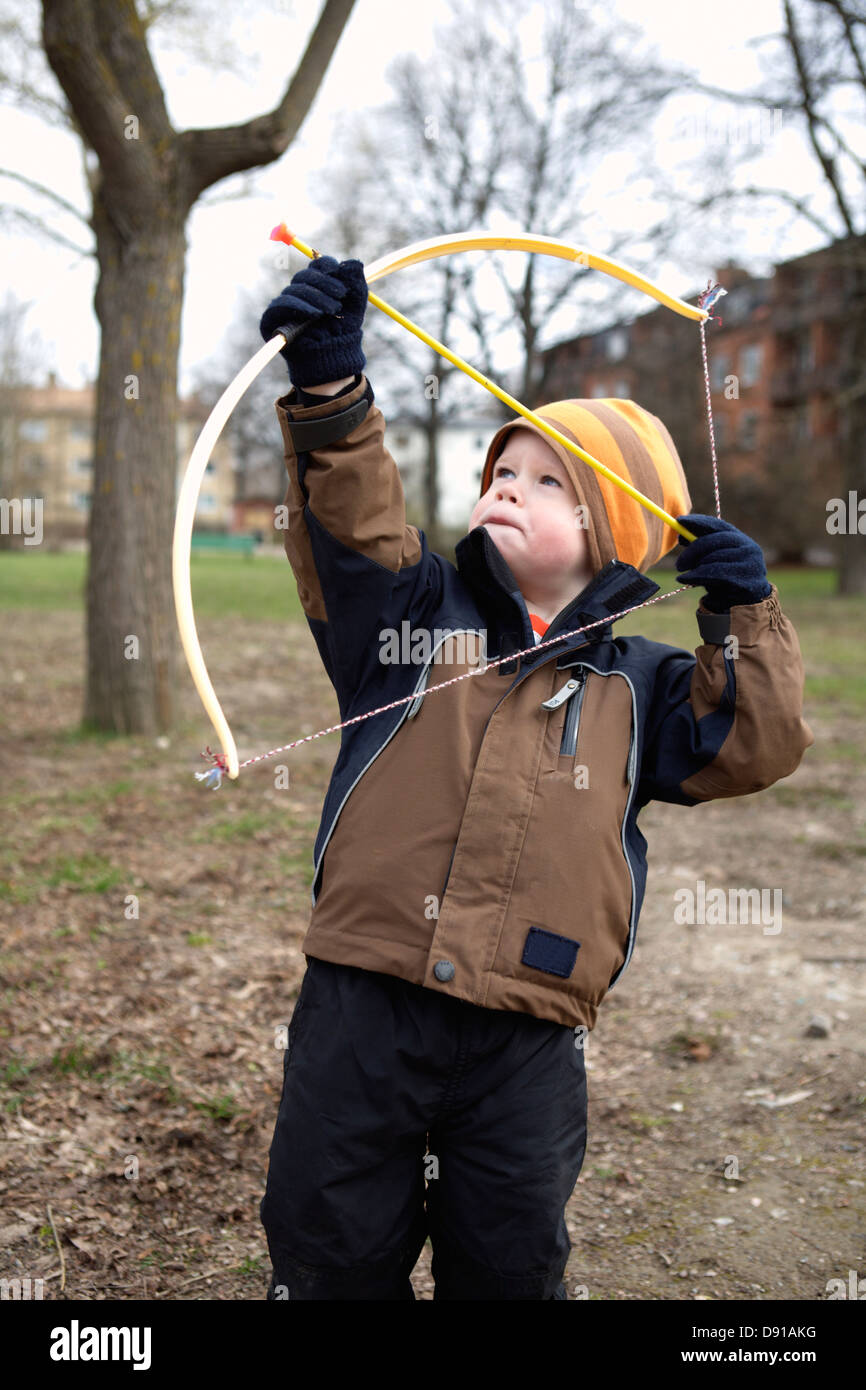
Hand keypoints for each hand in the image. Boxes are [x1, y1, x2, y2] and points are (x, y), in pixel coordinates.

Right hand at [260, 256, 367, 388]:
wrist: (332, 357)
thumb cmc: (343, 331)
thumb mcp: (355, 304)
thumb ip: (355, 282)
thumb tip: (354, 262)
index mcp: (316, 285)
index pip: (317, 266)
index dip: (326, 267)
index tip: (338, 276)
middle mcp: (298, 293)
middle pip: (304, 276)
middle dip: (323, 285)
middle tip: (339, 300)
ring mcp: (284, 305)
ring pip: (295, 289)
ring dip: (315, 298)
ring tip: (331, 311)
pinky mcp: (272, 318)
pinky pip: (282, 304)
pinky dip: (299, 306)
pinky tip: (314, 314)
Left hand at [674, 512, 770, 613]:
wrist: (743, 605)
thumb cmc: (724, 580)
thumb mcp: (711, 561)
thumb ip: (700, 549)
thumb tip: (681, 535)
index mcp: (739, 539)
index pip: (718, 525)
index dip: (698, 522)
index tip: (679, 522)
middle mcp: (748, 547)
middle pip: (715, 540)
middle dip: (693, 549)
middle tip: (678, 562)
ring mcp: (751, 563)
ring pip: (715, 558)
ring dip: (695, 567)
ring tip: (682, 574)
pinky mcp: (748, 580)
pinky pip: (717, 574)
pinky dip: (697, 576)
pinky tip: (685, 579)